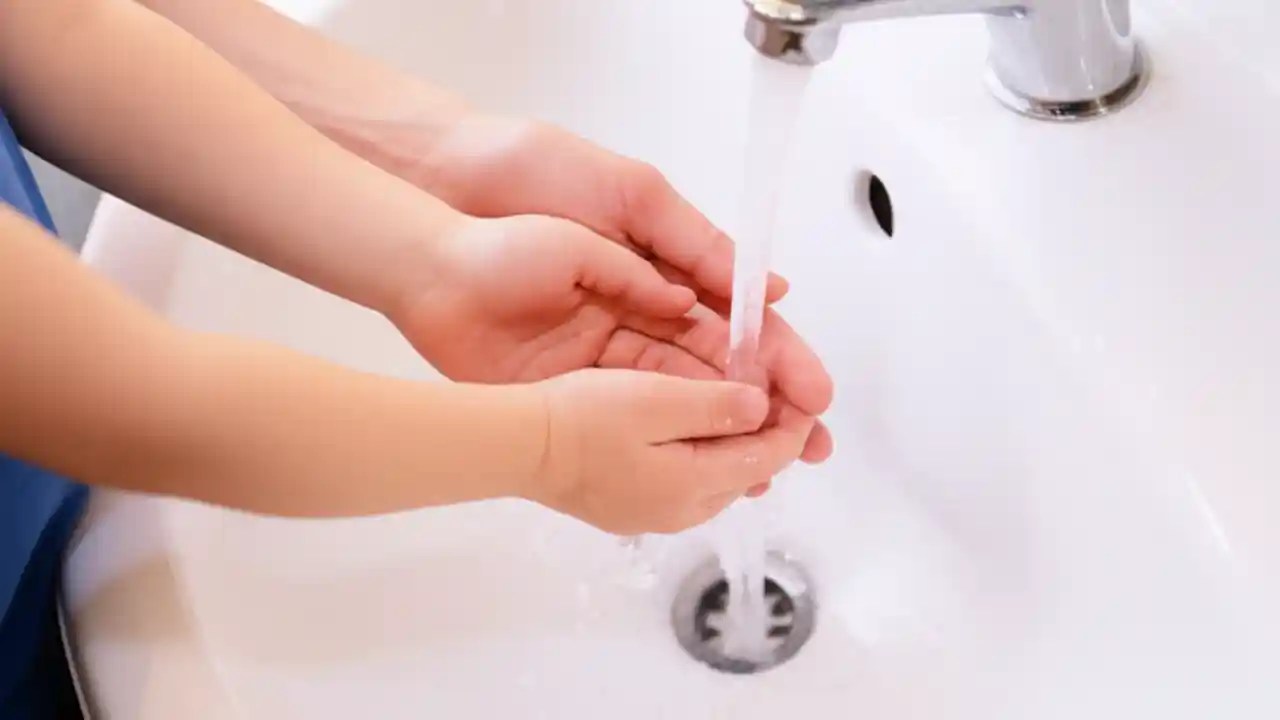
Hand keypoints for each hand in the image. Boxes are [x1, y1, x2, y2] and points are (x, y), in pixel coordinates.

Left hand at [408, 117, 833, 460]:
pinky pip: (627, 416)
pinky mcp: (565, 385)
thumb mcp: (629, 198)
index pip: (734, 322)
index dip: (776, 355)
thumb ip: (688, 243)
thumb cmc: (531, 190)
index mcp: (660, 271)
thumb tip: (750, 289)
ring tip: (770, 465)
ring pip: (679, 400)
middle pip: (716, 370)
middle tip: (810, 442)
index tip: (812, 388)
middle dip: (767, 405)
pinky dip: (667, 441)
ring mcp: (602, 355)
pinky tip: (703, 465)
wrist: (438, 237)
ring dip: (727, 432)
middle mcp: (639, 317)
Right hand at [526, 369, 813, 534]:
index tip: (807, 391)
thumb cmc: (585, 417)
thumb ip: (717, 404)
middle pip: (747, 471)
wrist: (519, 446)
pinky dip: (702, 453)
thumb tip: (764, 408)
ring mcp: (655, 514)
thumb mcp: (657, 398)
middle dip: (769, 434)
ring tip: (741, 403)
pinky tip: (693, 427)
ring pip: (718, 477)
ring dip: (734, 443)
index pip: (769, 456)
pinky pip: (687, 480)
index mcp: (697, 486)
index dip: (795, 422)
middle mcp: (684, 511)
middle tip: (779, 392)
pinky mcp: (631, 507)